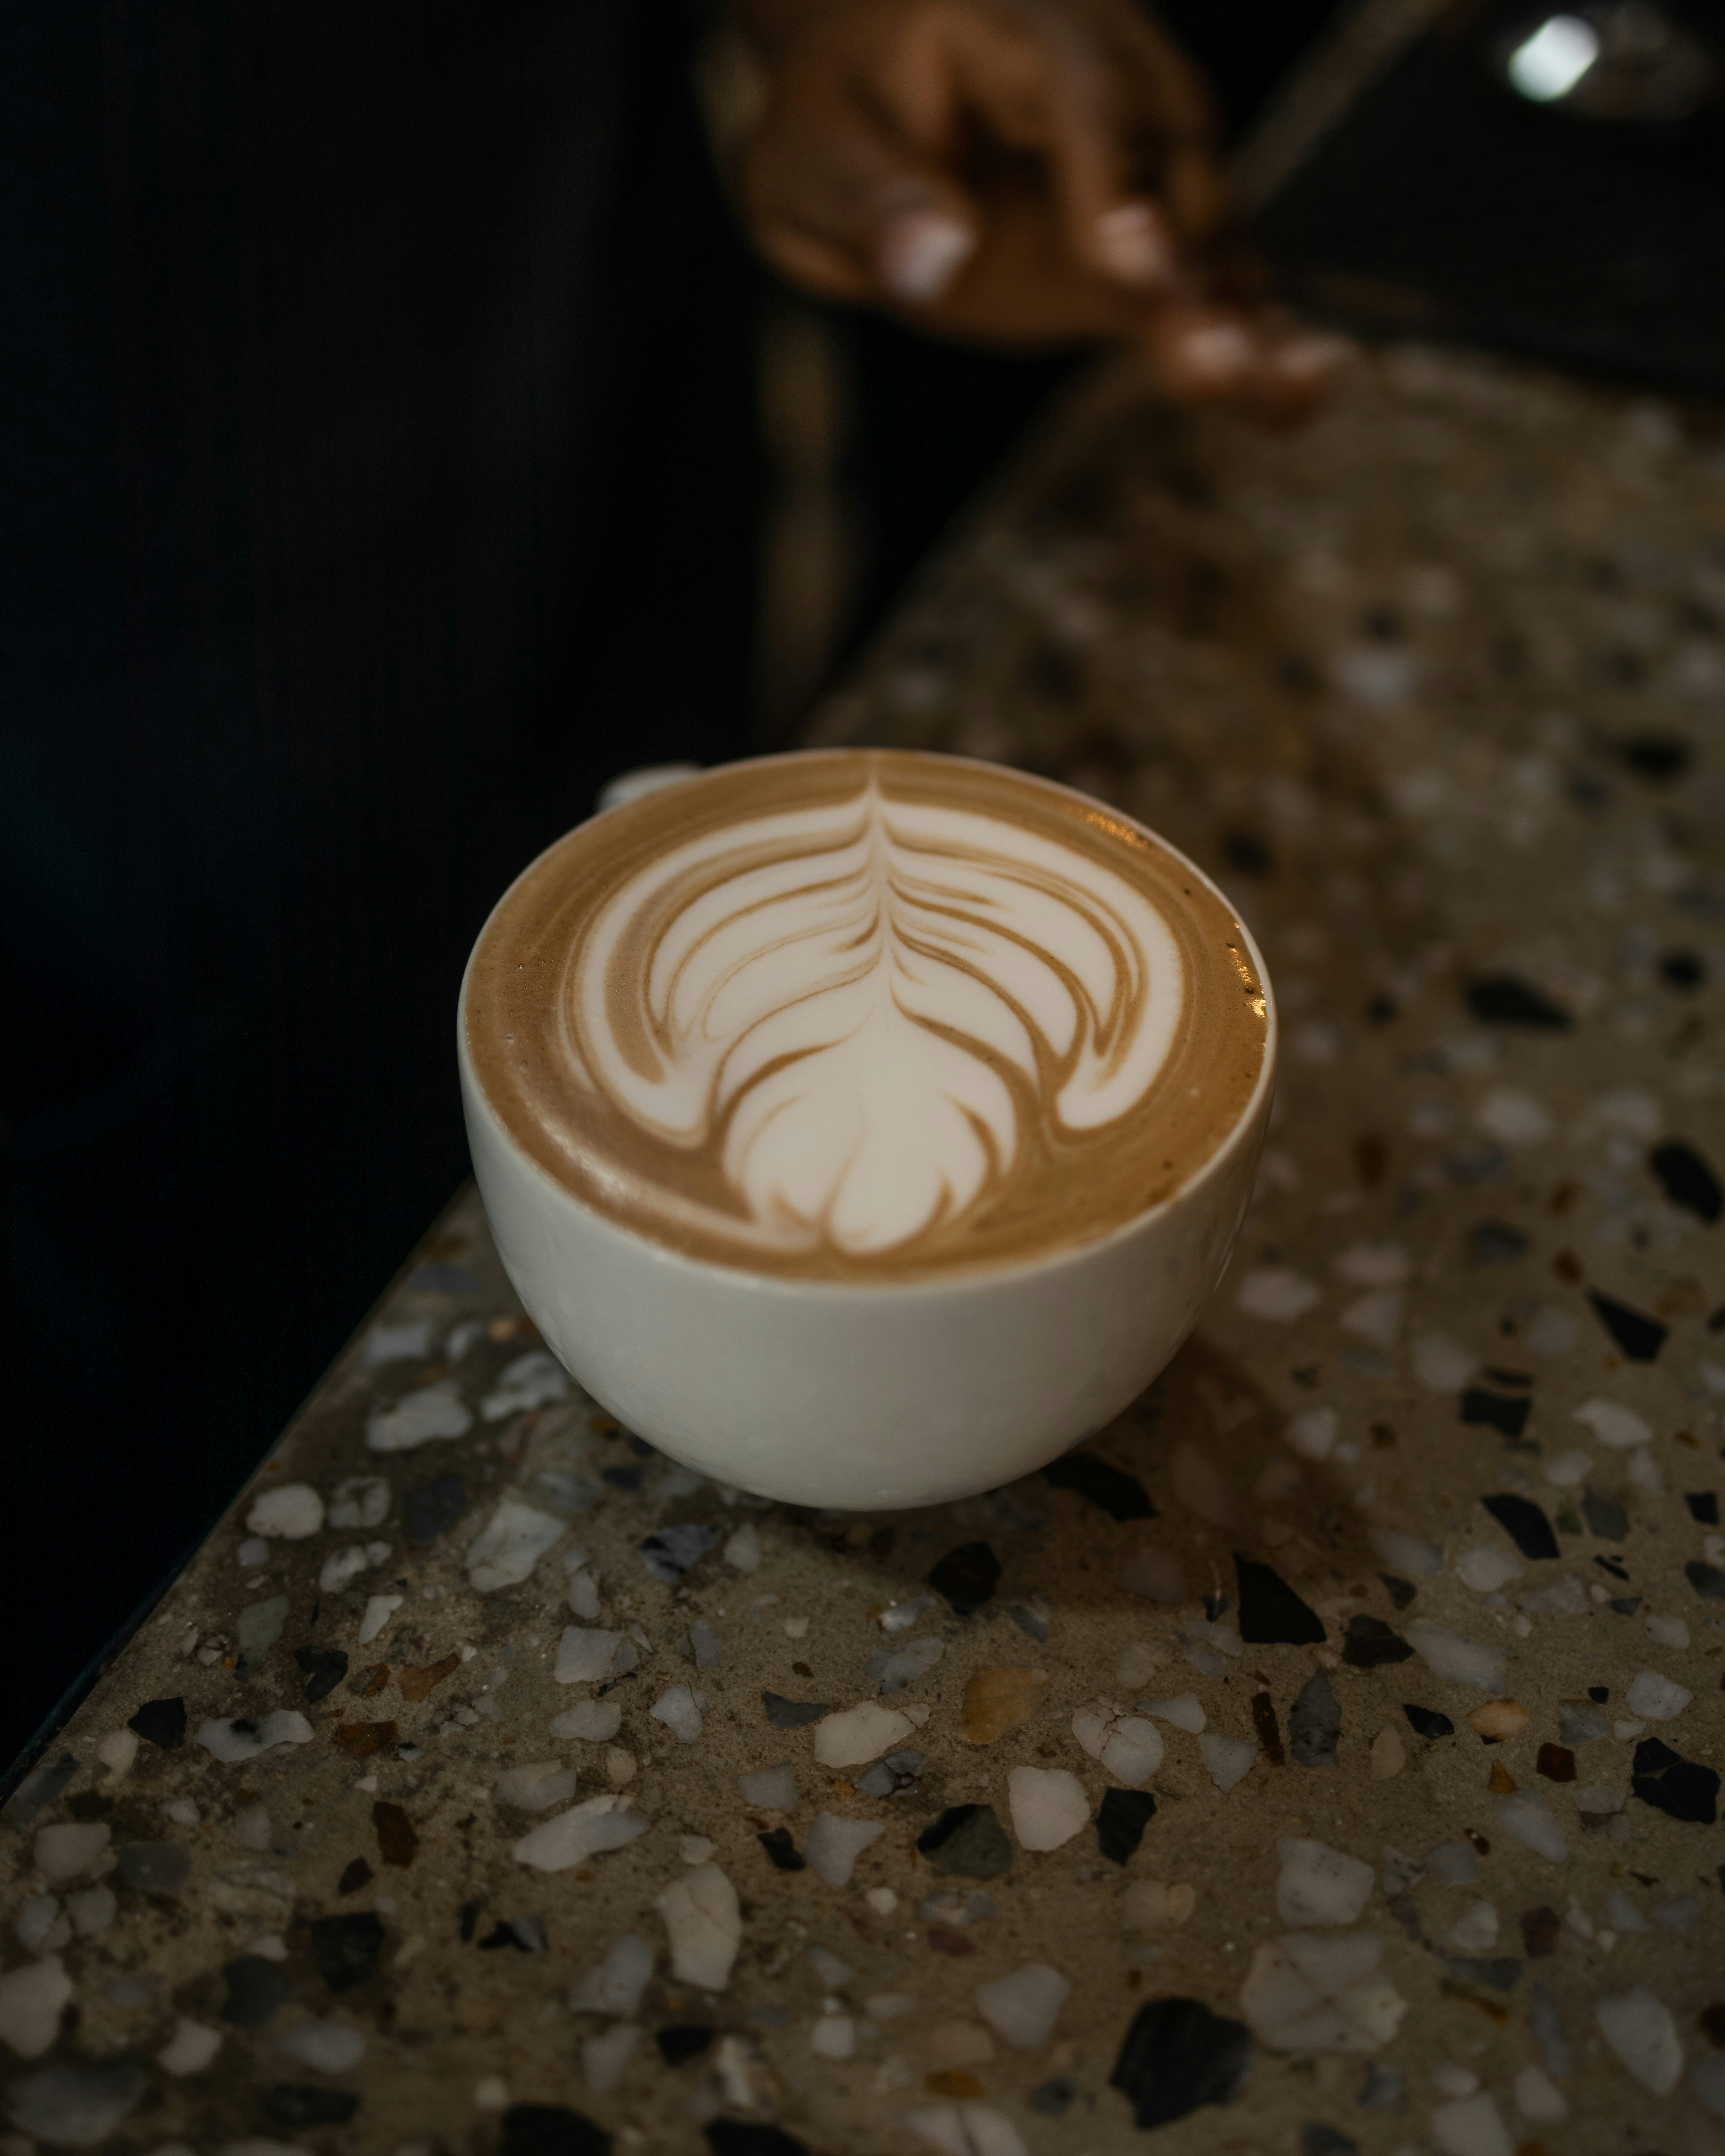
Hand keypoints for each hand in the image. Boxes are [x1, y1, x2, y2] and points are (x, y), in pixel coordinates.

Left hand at [733, 0, 1341, 413]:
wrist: (865, 114)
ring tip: (1272, 390)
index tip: (1119, 260)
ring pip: (1210, 225)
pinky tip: (1290, 398)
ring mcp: (1139, 164)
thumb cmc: (832, 122)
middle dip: (1190, 263)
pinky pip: (1213, 283)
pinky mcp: (1149, 244)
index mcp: (1020, 33)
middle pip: (1172, 159)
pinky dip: (1251, 336)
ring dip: (1238, 311)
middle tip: (1205, 358)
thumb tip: (936, 264)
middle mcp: (1109, 82)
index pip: (1088, 96)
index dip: (1111, 177)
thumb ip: (863, 203)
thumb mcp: (805, 159)